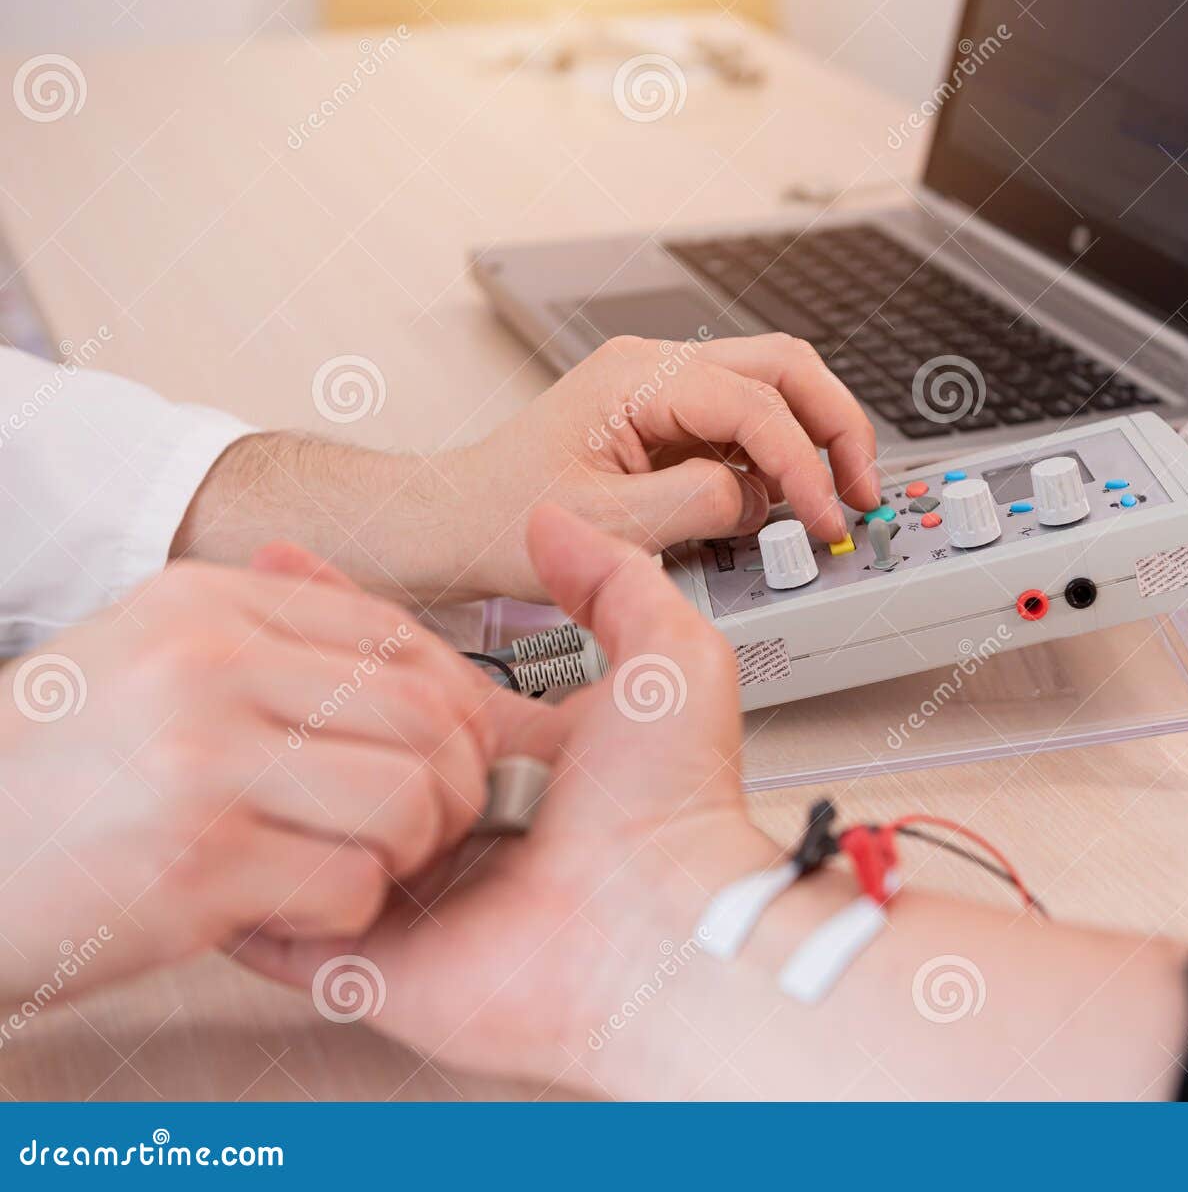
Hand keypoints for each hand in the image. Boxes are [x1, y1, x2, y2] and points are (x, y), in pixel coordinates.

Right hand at [0, 550, 544, 1003]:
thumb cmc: (54, 767)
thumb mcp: (143, 653)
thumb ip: (269, 636)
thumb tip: (412, 651)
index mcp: (206, 603)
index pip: (399, 633)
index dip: (455, 698)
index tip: (453, 744)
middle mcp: (208, 666)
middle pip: (427, 716)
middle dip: (456, 782)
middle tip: (433, 820)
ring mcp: (199, 765)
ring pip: (408, 802)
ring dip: (409, 851)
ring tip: (362, 863)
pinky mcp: (192, 868)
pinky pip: (350, 889)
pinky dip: (345, 911)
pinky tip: (292, 907)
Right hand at [235, 504, 778, 1083]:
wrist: (662, 934)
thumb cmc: (675, 809)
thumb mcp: (669, 659)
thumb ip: (614, 579)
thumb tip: (551, 520)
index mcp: (503, 748)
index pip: (394, 672)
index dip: (338, 620)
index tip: (277, 561)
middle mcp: (446, 814)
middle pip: (340, 734)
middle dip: (317, 691)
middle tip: (320, 674)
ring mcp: (401, 885)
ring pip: (303, 807)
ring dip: (302, 774)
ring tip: (334, 769)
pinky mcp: (366, 953)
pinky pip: (279, 912)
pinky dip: (256, 878)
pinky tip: (228, 831)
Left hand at [447, 333, 881, 601]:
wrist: (454, 522)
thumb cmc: (500, 518)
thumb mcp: (608, 525)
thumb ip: (698, 503)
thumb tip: (761, 498)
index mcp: (638, 378)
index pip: (756, 403)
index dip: (805, 462)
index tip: (825, 515)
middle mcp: (657, 369)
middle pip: (786, 366)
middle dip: (837, 424)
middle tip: (863, 487)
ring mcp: (664, 391)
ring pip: (775, 388)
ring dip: (815, 438)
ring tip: (833, 497)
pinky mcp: (669, 422)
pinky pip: (745, 425)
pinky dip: (779, 460)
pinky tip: (784, 502)